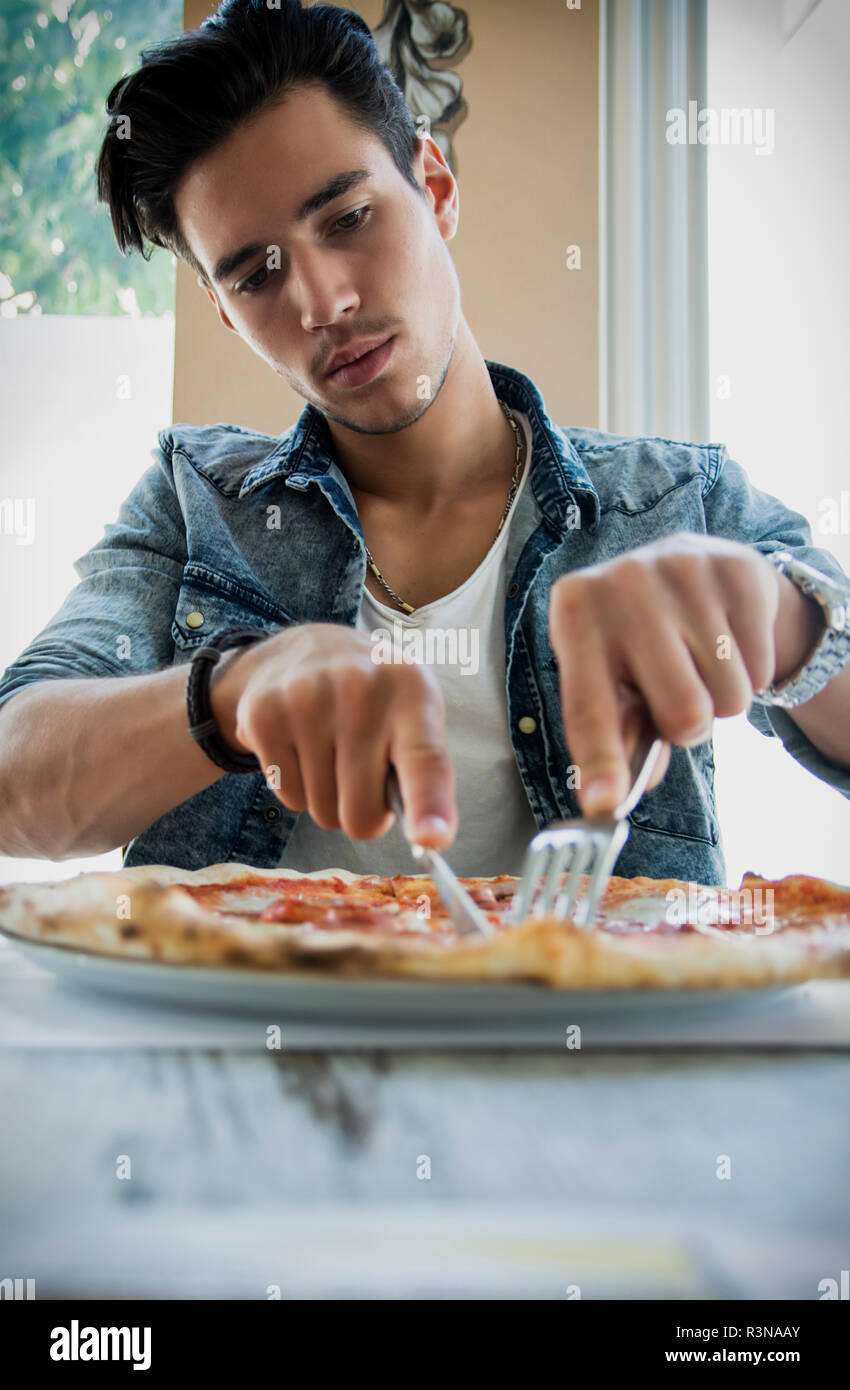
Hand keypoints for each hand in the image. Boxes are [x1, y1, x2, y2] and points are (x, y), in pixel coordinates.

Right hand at [209, 623, 455, 846]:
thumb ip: (425, 774)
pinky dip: (297, 786)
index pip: (425, 758)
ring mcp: (305, 700)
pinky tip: (302, 746)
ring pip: (320, 810)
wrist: (309, 649)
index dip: (430, 805)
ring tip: (331, 752)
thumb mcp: (414, 714)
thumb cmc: (376, 699)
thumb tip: (426, 840)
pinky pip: (288, 797)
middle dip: (362, 813)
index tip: (431, 841)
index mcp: (412, 693)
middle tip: (362, 776)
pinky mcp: (263, 715)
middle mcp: (360, 690)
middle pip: (361, 811)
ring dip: (328, 797)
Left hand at [548, 533, 785, 814]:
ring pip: (729, 698)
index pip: (588, 705)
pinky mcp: (736, 570)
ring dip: (721, 699)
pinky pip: (761, 670)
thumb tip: (626, 789)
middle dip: (688, 726)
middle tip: (678, 696)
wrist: (691, 565)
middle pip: (682, 714)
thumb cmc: (637, 640)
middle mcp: (622, 584)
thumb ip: (614, 735)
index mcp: (574, 613)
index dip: (599, 760)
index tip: (602, 805)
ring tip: (699, 662)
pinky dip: (751, 672)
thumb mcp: (609, 678)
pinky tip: (726, 640)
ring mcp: (681, 571)